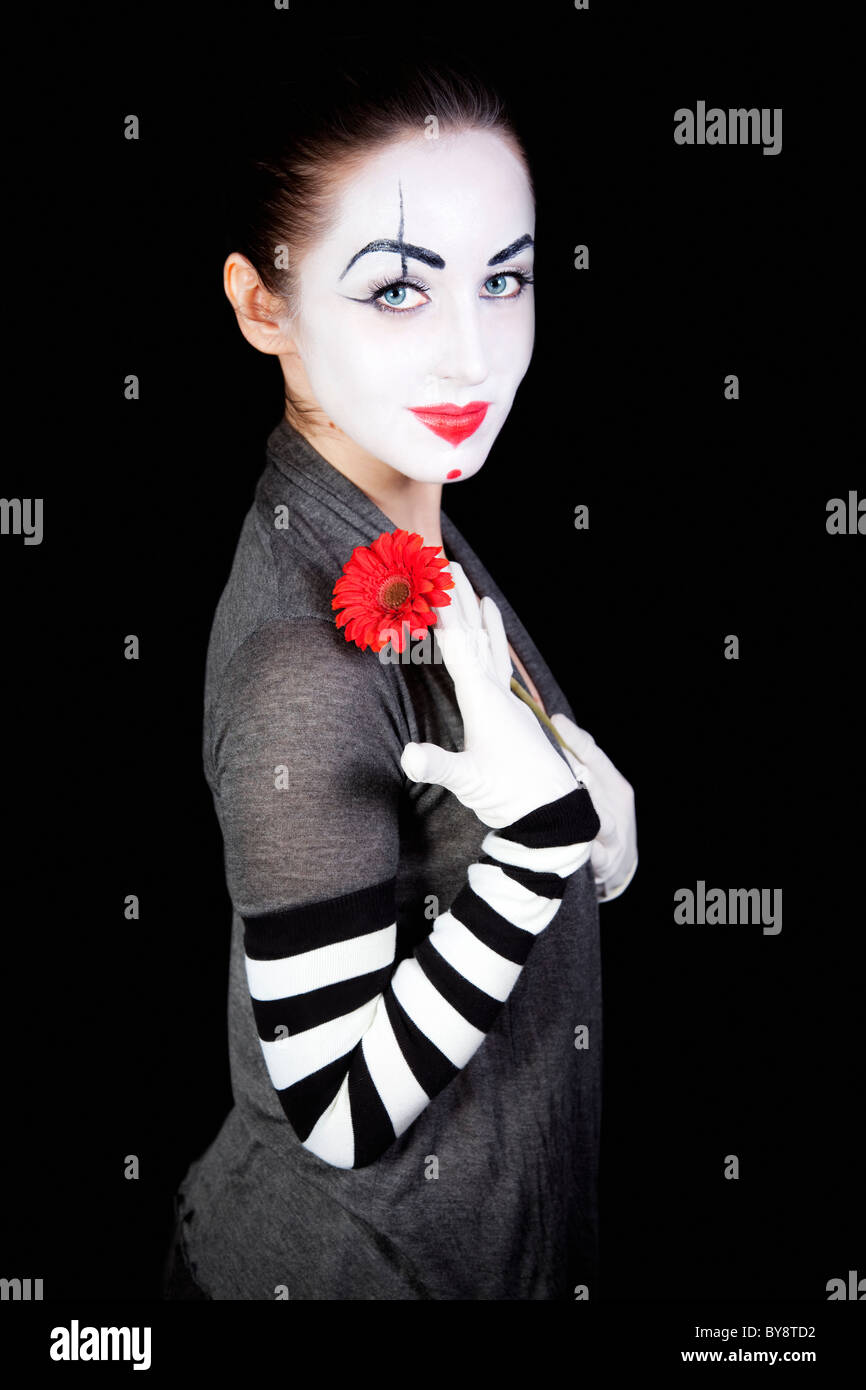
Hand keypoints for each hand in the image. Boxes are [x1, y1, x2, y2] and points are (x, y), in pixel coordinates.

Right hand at [400, 563, 579, 828]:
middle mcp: (495, 692)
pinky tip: (493, 636)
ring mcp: (506, 701)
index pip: (458, 646)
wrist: (549, 811)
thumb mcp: (468, 782)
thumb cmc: (509, 795)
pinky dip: (492, 642)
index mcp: (482, 700)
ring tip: (473, 587)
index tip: (431, 581)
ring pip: (489, 646)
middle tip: (446, 564)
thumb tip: (407, 757)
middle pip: (474, 635)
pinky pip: (498, 664)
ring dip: (478, 615)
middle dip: (459, 600)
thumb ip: (437, 766)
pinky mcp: (511, 713)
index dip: (443, 612)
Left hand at [549, 711, 637, 901]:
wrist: (622, 866)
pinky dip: (579, 846)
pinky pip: (592, 852)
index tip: (555, 720)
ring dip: (579, 807)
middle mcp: (616, 804)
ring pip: (597, 818)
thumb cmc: (604, 820)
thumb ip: (581, 767)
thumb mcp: (601, 792)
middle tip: (545, 750)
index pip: (594, 754)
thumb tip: (552, 732)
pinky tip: (564, 840)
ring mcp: (614, 833)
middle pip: (592, 781)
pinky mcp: (606, 860)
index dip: (575, 738)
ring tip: (559, 793)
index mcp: (614, 783)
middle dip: (570, 766)